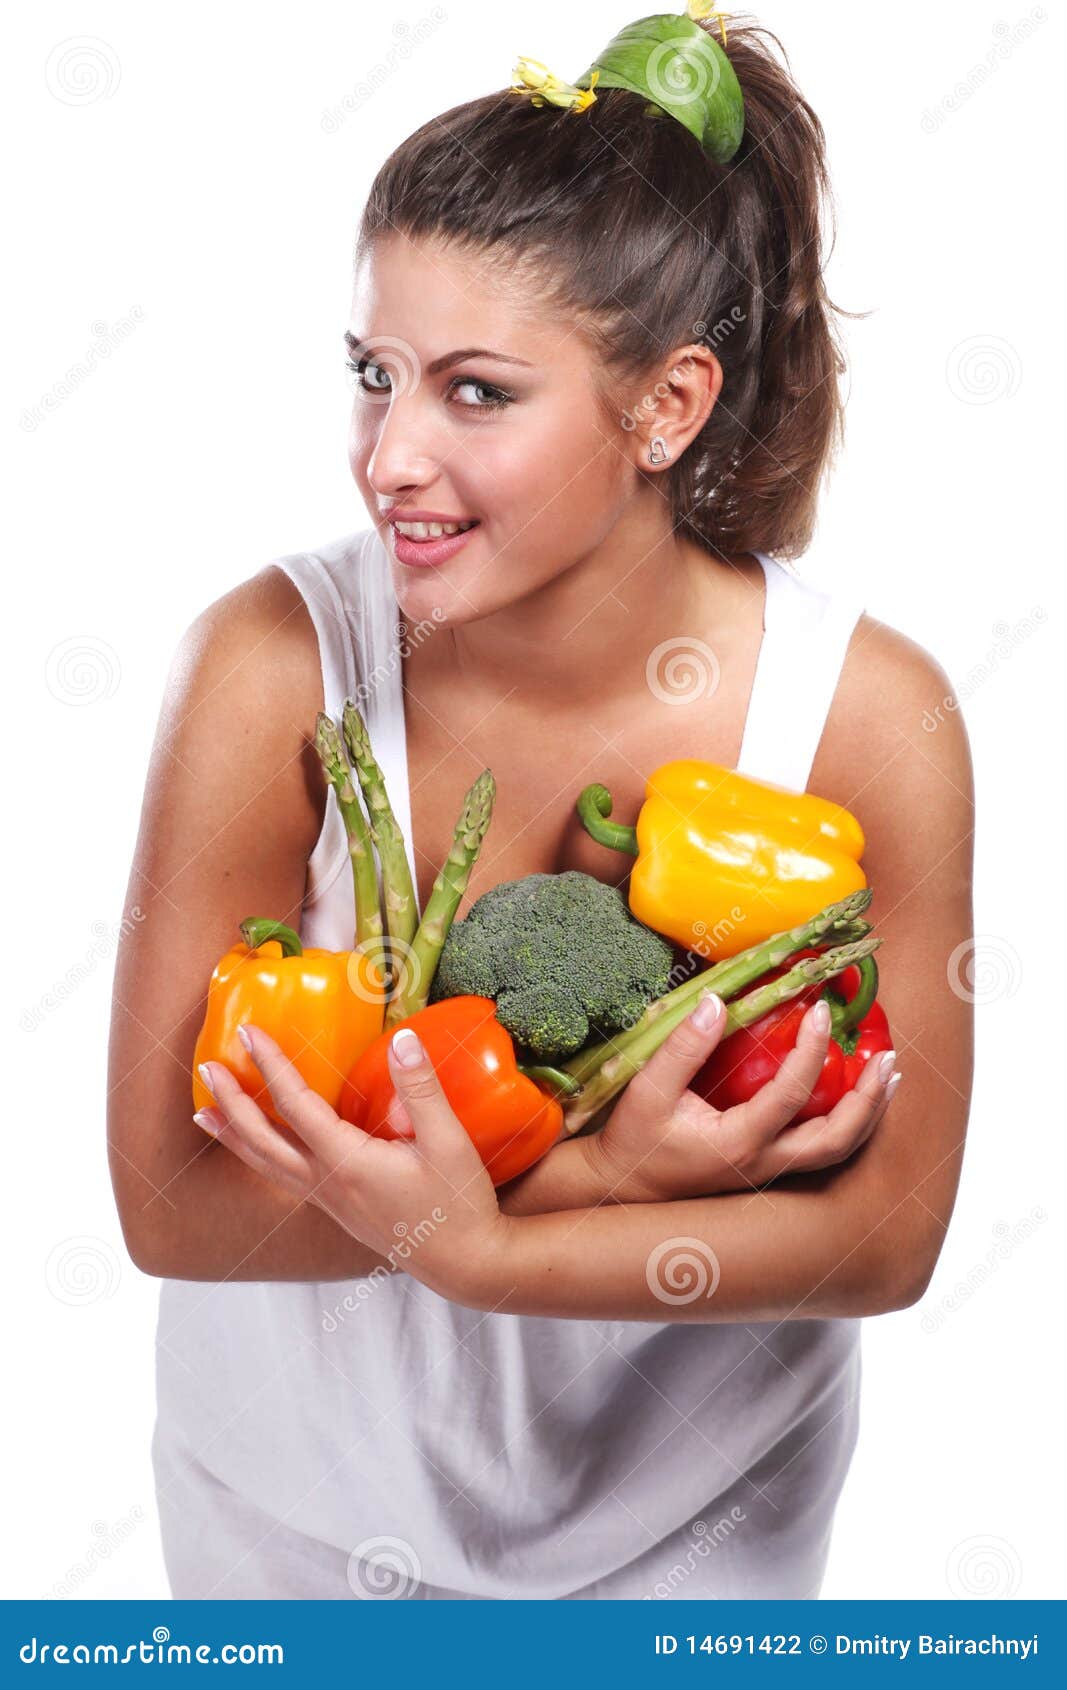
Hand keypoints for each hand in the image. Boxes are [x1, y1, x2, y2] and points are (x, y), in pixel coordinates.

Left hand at [195, 1024, 514, 1301]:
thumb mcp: (448, 1142)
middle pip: (262, 1140)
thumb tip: (402, 1038)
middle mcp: (326, 1184)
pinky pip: (283, 1176)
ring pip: (266, 1164)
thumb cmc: (458, 1205)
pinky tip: (259, 1146)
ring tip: (204, 1113)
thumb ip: (421, 1090)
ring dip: (233, 1135)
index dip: (270, 1066)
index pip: (296, 1106)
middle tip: (206, 1067)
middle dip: (231, 1102)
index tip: (249, 1033)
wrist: (464, 1263)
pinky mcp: (336, 1209)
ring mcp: (328, 1201)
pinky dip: (258, 1154)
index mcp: (347, 1164)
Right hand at [583, 992, 900, 1202]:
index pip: (791, 1094)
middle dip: (868, 1099)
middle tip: (887, 1057)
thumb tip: (717, 1001)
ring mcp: (769, 1172)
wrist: (625, 1191)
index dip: (811, 1049)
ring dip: (869, 1114)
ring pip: (837, 1151)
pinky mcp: (768, 1169)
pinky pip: (822, 1150)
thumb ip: (682, 1047)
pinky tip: (856, 1096)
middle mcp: (763, 1163)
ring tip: (889, 1074)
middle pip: (837, 1140)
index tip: (819, 1010)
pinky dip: (849, 1123)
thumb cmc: (634, 1142)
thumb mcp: (647, 1090)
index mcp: (738, 1143)